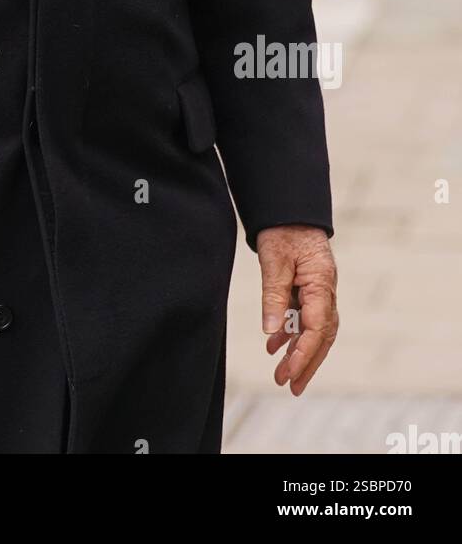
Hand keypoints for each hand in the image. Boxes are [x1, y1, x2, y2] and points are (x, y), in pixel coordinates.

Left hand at [257, 225, 336, 394]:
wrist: (289, 209)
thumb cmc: (283, 230)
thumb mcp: (274, 260)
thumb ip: (274, 295)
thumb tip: (271, 330)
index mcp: (322, 283)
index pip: (317, 327)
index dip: (304, 353)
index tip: (290, 373)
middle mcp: (326, 291)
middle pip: (321, 335)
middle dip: (307, 363)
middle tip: (290, 387)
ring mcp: (319, 291)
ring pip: (313, 330)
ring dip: (298, 352)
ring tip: (280, 374)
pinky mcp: (309, 289)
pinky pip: (303, 317)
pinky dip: (290, 333)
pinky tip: (274, 346)